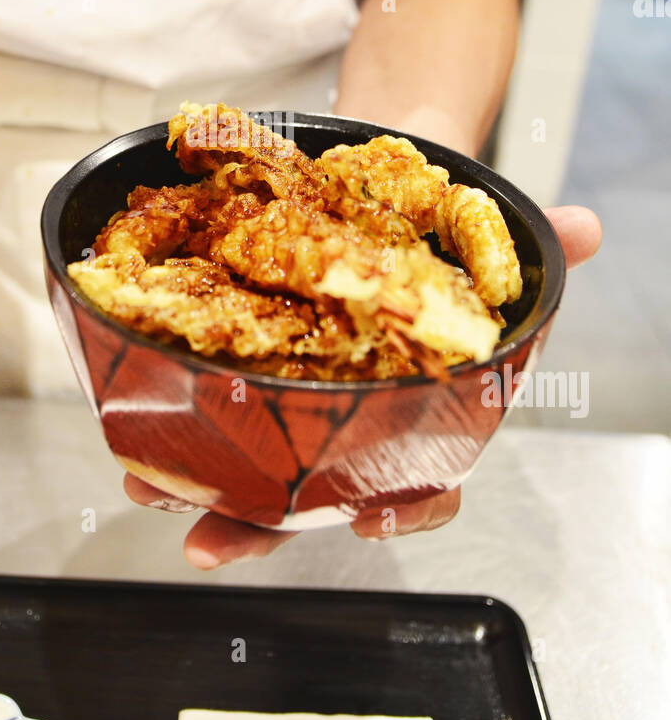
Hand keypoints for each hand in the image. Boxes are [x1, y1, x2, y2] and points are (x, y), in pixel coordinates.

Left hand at [124, 205, 602, 568]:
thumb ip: (525, 241)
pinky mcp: (246, 362)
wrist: (379, 178)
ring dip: (198, 486)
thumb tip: (584, 228)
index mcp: (414, 405)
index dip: (403, 512)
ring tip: (149, 486)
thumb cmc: (432, 224)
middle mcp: (351, 415)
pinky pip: (209, 408)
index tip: (374, 522)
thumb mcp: (477, 229)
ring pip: (251, 468)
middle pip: (314, 494)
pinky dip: (169, 423)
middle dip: (262, 527)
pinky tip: (134, 430)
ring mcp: (296, 398)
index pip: (422, 480)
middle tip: (213, 541)